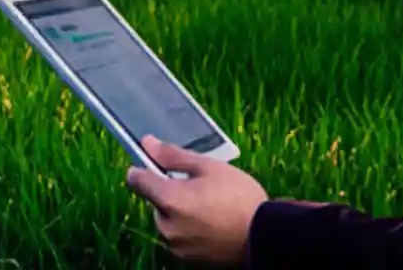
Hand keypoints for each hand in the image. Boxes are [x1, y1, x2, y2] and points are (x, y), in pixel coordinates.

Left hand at [126, 135, 268, 265]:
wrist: (265, 238)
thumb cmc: (240, 198)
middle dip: (170, 192)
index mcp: (169, 200)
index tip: (155, 164)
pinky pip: (180, 237)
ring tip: (212, 206)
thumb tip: (147, 143)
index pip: (136, 180)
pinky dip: (190, 229)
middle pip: (155, 201)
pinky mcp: (186, 259)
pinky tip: (213, 223)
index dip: (144, 168)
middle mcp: (166, 226)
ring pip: (168, 220)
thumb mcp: (208, 167)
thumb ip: (173, 156)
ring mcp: (176, 246)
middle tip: (201, 187)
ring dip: (180, 212)